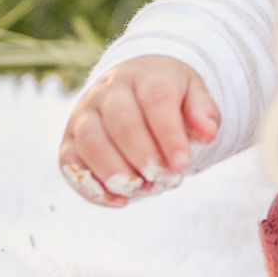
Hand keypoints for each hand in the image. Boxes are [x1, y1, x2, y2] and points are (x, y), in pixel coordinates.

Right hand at [58, 56, 221, 205]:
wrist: (133, 83)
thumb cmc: (168, 95)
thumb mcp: (193, 94)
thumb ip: (203, 113)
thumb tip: (208, 133)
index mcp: (144, 76)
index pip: (156, 100)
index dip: (168, 135)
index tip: (183, 164)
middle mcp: (108, 91)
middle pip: (121, 122)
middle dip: (143, 157)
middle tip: (164, 181)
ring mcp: (84, 113)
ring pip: (90, 141)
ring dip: (115, 172)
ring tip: (141, 191)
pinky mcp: (69, 138)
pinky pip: (69, 162)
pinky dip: (90, 186)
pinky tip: (118, 200)